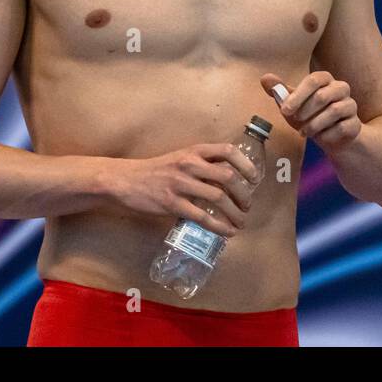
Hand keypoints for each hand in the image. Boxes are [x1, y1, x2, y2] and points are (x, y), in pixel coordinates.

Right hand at [107, 143, 257, 238]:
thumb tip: (228, 178)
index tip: (255, 178)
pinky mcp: (172, 204)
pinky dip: (219, 226)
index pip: (227, 150)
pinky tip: (227, 231)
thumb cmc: (156, 170)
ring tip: (241, 221)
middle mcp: (190, 164)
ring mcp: (181, 184)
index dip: (246, 164)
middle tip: (247, 205)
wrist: (126, 180)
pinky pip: (202, 217)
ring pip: (218, 198)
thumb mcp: (180, 158)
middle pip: (228, 176)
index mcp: (194, 151)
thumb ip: (202, 164)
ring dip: (235, 212)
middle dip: (243, 193)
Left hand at [261, 71, 361, 152]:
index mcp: (325, 79)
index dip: (298, 95)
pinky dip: (327, 135)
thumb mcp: (293, 104)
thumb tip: (264, 78)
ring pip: (334, 111)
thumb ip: (280, 91)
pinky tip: (320, 138)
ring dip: (314, 125)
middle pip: (323, 96)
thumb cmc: (309, 116)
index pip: (314, 80)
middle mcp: (341, 88)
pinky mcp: (355, 124)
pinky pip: (342, 128)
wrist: (332, 138)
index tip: (285, 110)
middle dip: (305, 111)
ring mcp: (351, 105)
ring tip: (304, 132)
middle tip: (295, 121)